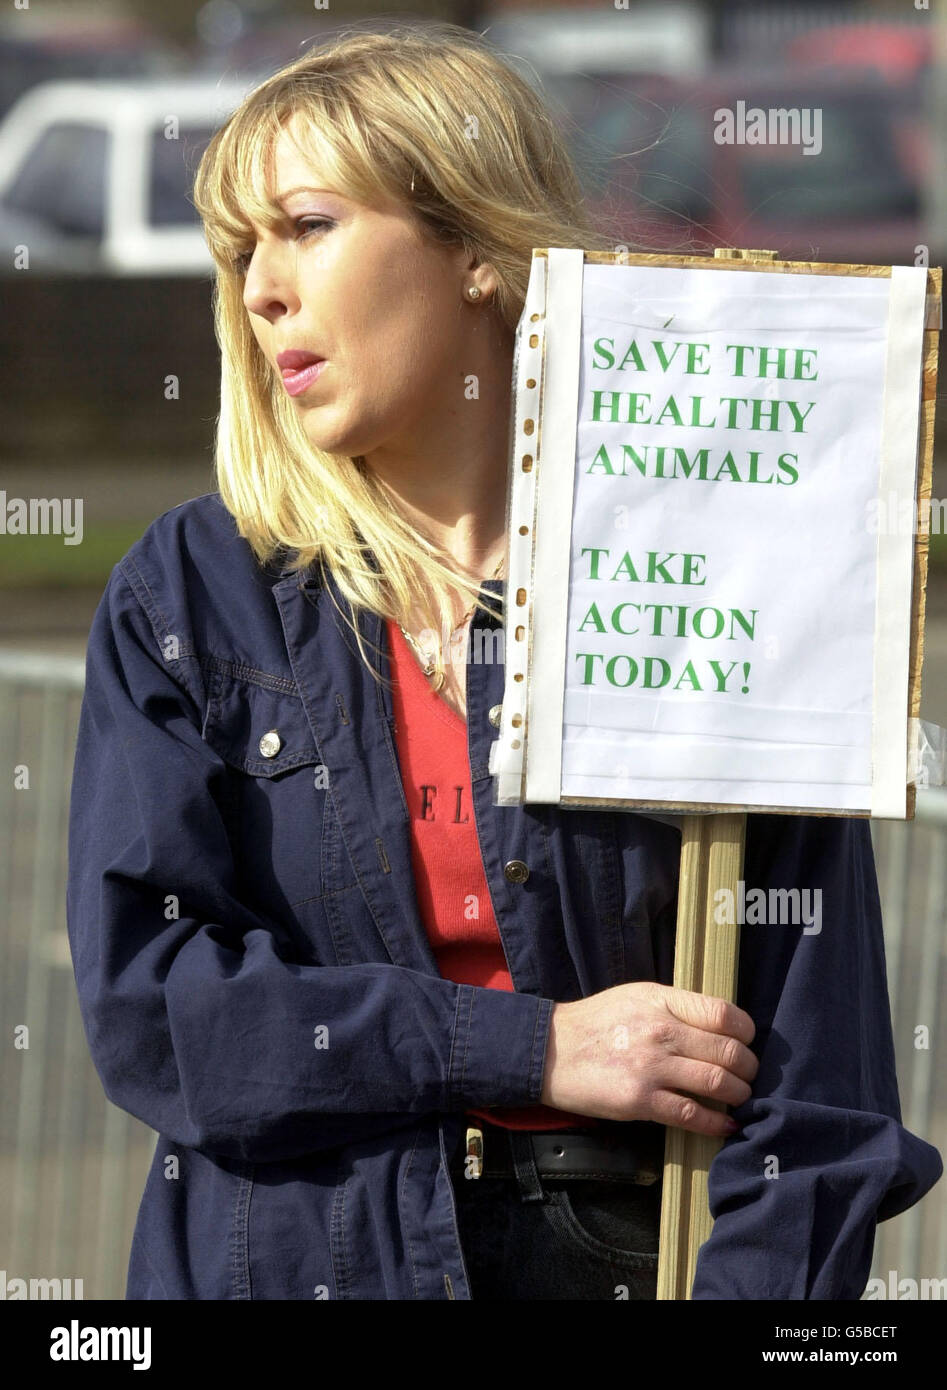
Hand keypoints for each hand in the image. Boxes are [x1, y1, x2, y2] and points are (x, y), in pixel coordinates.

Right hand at [539, 980, 757, 1136]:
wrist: (550, 1050)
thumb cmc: (597, 1021)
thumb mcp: (638, 996)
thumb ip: (678, 1008)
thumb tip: (722, 1026)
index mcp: (662, 1001)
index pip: (724, 1014)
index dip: (746, 1032)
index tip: (747, 1043)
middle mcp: (661, 1032)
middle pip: (729, 1052)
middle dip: (748, 1069)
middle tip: (748, 1076)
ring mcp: (651, 1068)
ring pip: (718, 1084)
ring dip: (738, 1095)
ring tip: (738, 1097)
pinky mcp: (639, 1101)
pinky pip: (691, 1115)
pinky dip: (716, 1123)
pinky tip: (725, 1125)